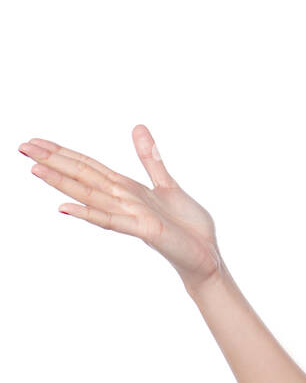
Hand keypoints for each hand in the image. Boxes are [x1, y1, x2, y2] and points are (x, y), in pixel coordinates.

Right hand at [19, 124, 223, 292]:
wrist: (205, 255)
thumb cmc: (187, 225)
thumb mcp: (168, 185)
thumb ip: (150, 159)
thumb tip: (137, 127)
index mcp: (128, 189)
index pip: (89, 166)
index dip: (63, 153)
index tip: (35, 141)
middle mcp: (124, 201)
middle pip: (84, 176)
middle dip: (54, 161)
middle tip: (22, 147)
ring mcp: (131, 216)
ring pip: (91, 195)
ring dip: (63, 183)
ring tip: (35, 169)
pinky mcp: (144, 230)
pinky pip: (112, 221)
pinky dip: (89, 213)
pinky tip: (64, 208)